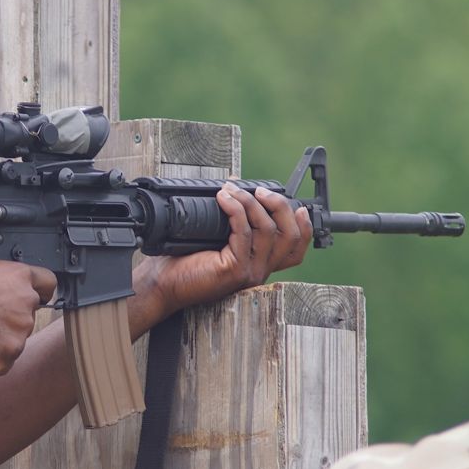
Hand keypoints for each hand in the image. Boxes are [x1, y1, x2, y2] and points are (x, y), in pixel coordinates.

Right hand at [0, 259, 56, 375]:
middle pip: (29, 313)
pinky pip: (5, 360)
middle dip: (13, 317)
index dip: (41, 290)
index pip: (48, 281)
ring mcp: (21, 331)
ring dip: (2, 339)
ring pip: (17, 338)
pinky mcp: (10, 354)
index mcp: (19, 276)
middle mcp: (26, 302)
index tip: (37, 295)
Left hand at [140, 183, 311, 315]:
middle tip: (259, 191)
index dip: (304, 227)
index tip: (298, 205)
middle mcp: (259, 271)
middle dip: (280, 207)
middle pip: (290, 237)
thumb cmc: (185, 260)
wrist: (163, 282)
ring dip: (251, 203)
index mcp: (259, 264)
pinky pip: (243, 232)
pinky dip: (236, 210)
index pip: (295, 250)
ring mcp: (249, 272)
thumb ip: (234, 220)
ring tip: (231, 191)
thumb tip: (237, 186)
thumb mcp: (217, 236)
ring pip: (268, 230)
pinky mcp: (235, 270)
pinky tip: (223, 200)